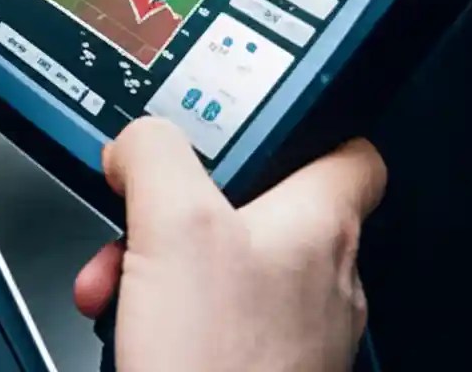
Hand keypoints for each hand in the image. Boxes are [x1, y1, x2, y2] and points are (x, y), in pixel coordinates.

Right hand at [74, 118, 385, 371]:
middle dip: (180, 212)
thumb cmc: (220, 369)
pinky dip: (168, 317)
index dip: (302, 125)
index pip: (351, 150)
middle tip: (141, 221)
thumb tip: (141, 138)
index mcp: (319, 224)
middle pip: (257, 208)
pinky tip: (133, 329)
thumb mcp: (173, 225)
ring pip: (226, 267)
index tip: (253, 123)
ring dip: (161, 266)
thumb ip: (158, 155)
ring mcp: (295, 333)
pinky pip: (215, 322)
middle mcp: (320, 278)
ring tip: (120, 284)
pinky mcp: (261, 369)